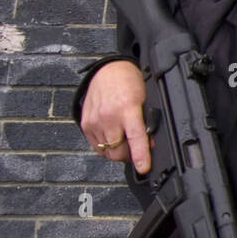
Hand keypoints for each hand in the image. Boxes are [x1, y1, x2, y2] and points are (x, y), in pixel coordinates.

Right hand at [81, 60, 152, 174]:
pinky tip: (113, 136)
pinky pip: (96, 147)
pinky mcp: (85, 124)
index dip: (140, 155)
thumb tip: (151, 144)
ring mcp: (94, 122)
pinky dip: (106, 147)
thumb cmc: (129, 82)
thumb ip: (147, 122)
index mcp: (127, 109)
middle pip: (118, 152)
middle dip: (130, 155)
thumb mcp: (145, 99)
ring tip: (125, 140)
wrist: (107, 70)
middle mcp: (108, 117)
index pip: (135, 138)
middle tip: (136, 149)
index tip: (143, 167)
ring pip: (107, 152)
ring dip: (118, 151)